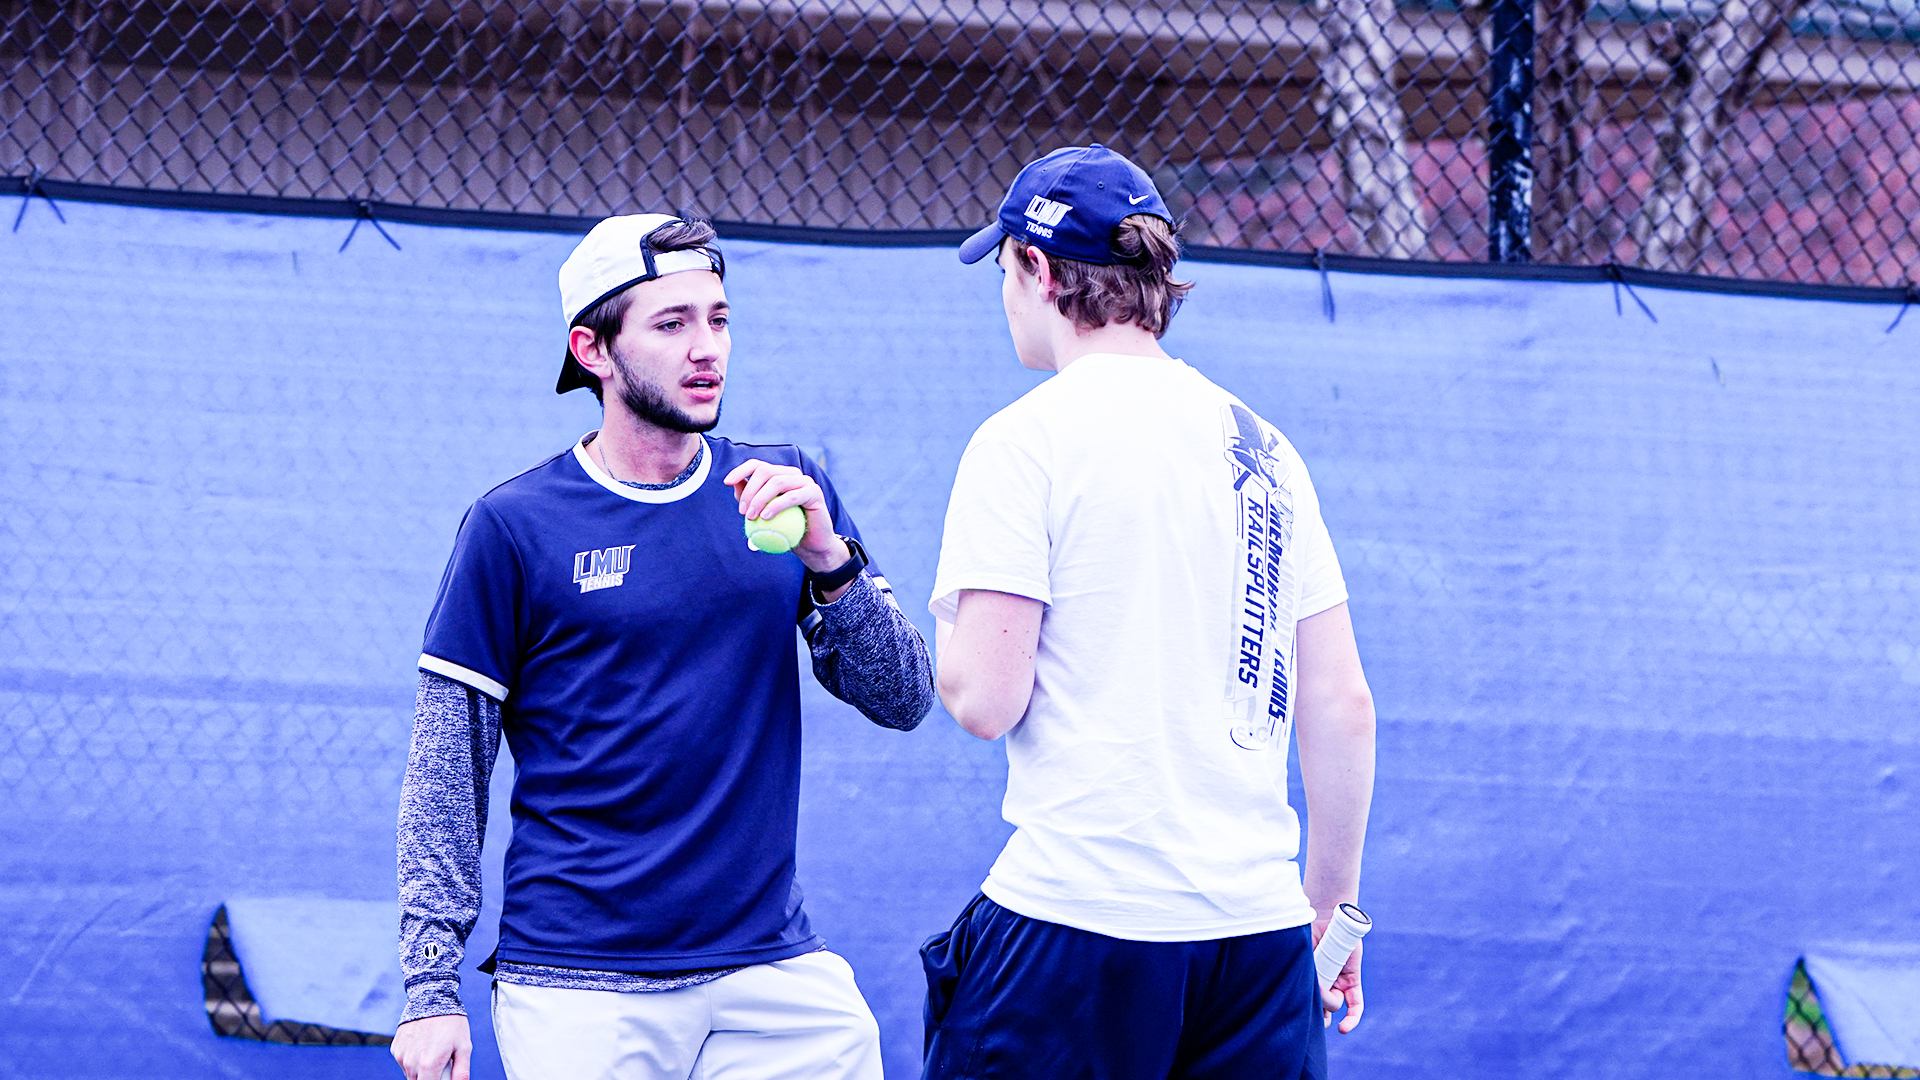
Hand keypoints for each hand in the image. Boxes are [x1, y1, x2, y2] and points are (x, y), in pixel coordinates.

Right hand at [391, 1013, 470, 1079]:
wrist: (432, 998)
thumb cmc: (450, 1022)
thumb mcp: (464, 1047)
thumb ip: (461, 1072)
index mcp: (429, 1065)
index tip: (443, 1075)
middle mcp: (411, 1063)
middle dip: (430, 1076)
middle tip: (441, 1062)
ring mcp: (401, 1056)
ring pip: (411, 1073)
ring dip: (421, 1069)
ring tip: (433, 1050)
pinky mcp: (396, 1049)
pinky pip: (404, 1062)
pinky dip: (413, 1058)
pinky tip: (422, 1044)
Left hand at [722, 459, 849, 574]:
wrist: (811, 545)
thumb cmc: (785, 531)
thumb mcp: (761, 515)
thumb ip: (748, 498)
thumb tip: (733, 483)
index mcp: (779, 475)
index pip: (757, 465)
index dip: (740, 470)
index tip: (726, 482)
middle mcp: (792, 474)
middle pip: (765, 472)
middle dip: (749, 491)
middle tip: (743, 512)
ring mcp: (805, 482)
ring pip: (777, 482)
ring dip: (759, 499)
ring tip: (751, 517)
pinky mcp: (814, 493)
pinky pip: (793, 496)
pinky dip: (776, 505)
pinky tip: (766, 517)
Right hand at [1311, 917, 1364, 1033]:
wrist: (1326, 916)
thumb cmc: (1308, 934)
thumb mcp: (1304, 959)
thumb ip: (1310, 982)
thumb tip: (1320, 1006)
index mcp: (1306, 976)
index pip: (1304, 1001)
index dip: (1302, 1009)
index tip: (1296, 1011)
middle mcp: (1322, 981)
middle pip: (1319, 1008)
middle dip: (1316, 1014)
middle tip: (1313, 1011)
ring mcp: (1338, 982)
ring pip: (1335, 1006)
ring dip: (1330, 1006)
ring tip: (1329, 991)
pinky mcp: (1353, 980)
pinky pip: (1355, 1004)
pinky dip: (1352, 1018)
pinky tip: (1344, 1028)